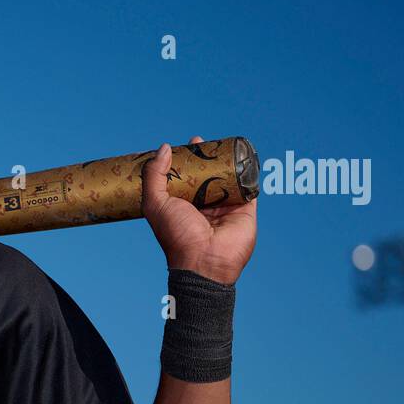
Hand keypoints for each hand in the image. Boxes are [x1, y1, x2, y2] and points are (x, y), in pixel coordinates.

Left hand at [141, 136, 256, 283]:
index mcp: (182, 205)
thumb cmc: (176, 234)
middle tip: (204, 142)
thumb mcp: (155, 203)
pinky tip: (246, 157)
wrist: (205, 261)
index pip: (185, 177)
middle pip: (207, 175)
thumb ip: (154, 176)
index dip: (186, 160)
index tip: (187, 144)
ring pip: (228, 177)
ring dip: (227, 162)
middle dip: (206, 157)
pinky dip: (249, 172)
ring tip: (224, 145)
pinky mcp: (245, 208)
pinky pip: (249, 186)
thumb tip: (164, 148)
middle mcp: (203, 205)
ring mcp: (225, 206)